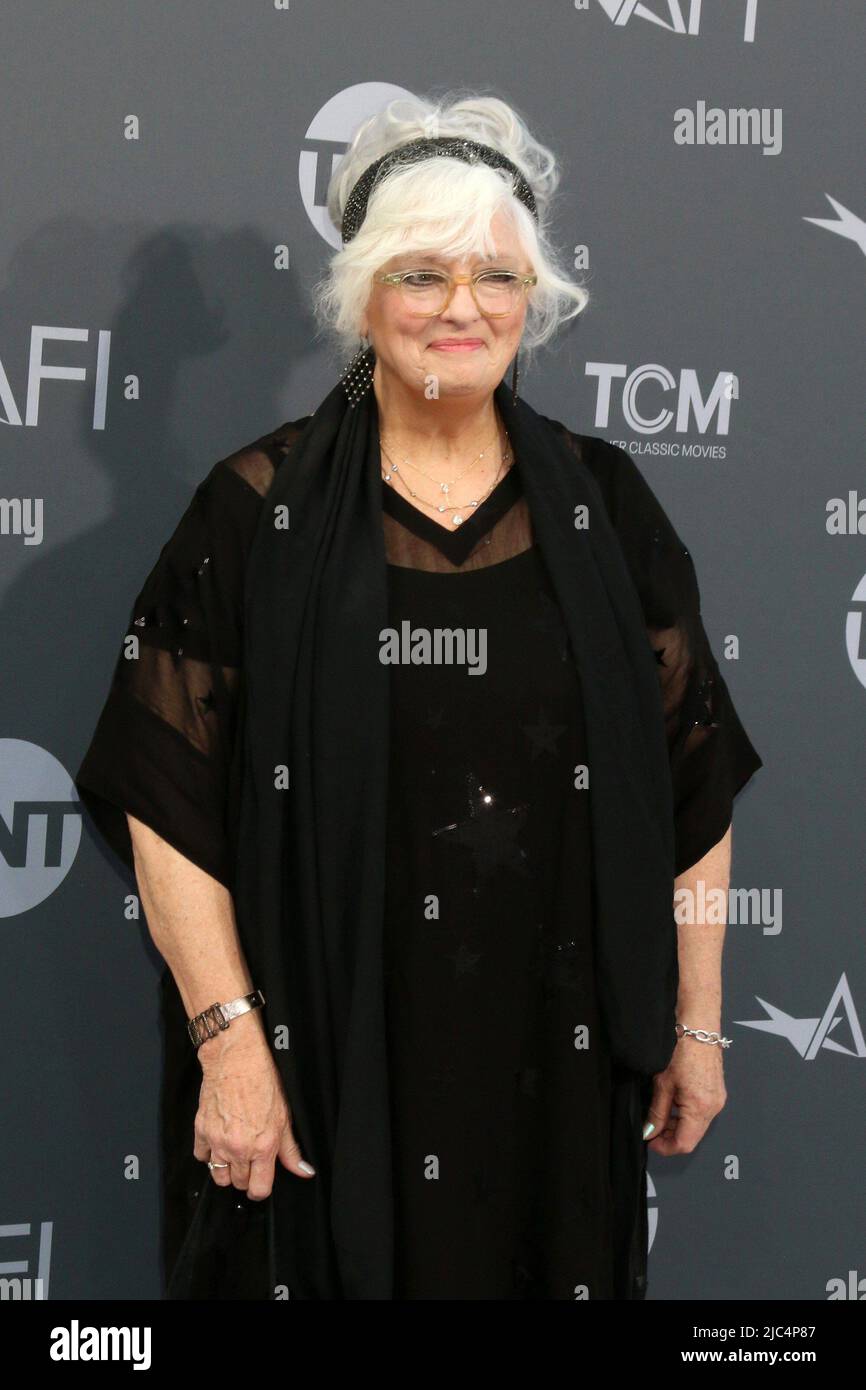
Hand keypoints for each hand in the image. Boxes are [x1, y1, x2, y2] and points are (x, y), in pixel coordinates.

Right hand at [192, 1026, 314, 1198]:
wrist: (237, 1059)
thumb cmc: (263, 1082)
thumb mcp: (285, 1117)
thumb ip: (291, 1150)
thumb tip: (304, 1171)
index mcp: (262, 1147)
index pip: (258, 1189)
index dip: (261, 1189)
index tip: (261, 1181)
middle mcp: (238, 1148)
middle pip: (238, 1183)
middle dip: (245, 1175)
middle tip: (250, 1158)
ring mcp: (217, 1141)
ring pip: (218, 1175)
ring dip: (226, 1169)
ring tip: (234, 1153)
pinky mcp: (200, 1131)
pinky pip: (201, 1157)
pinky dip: (209, 1154)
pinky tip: (219, 1141)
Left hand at [642, 1036, 727, 1155]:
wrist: (698, 1026)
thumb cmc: (682, 1048)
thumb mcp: (662, 1083)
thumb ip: (657, 1112)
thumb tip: (650, 1131)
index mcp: (701, 1108)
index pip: (685, 1143)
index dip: (665, 1147)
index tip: (651, 1141)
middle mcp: (714, 1107)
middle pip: (692, 1136)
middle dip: (670, 1136)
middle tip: (652, 1128)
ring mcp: (718, 1100)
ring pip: (697, 1126)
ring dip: (678, 1125)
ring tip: (660, 1112)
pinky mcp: (717, 1093)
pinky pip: (702, 1113)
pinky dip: (686, 1114)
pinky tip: (673, 1102)